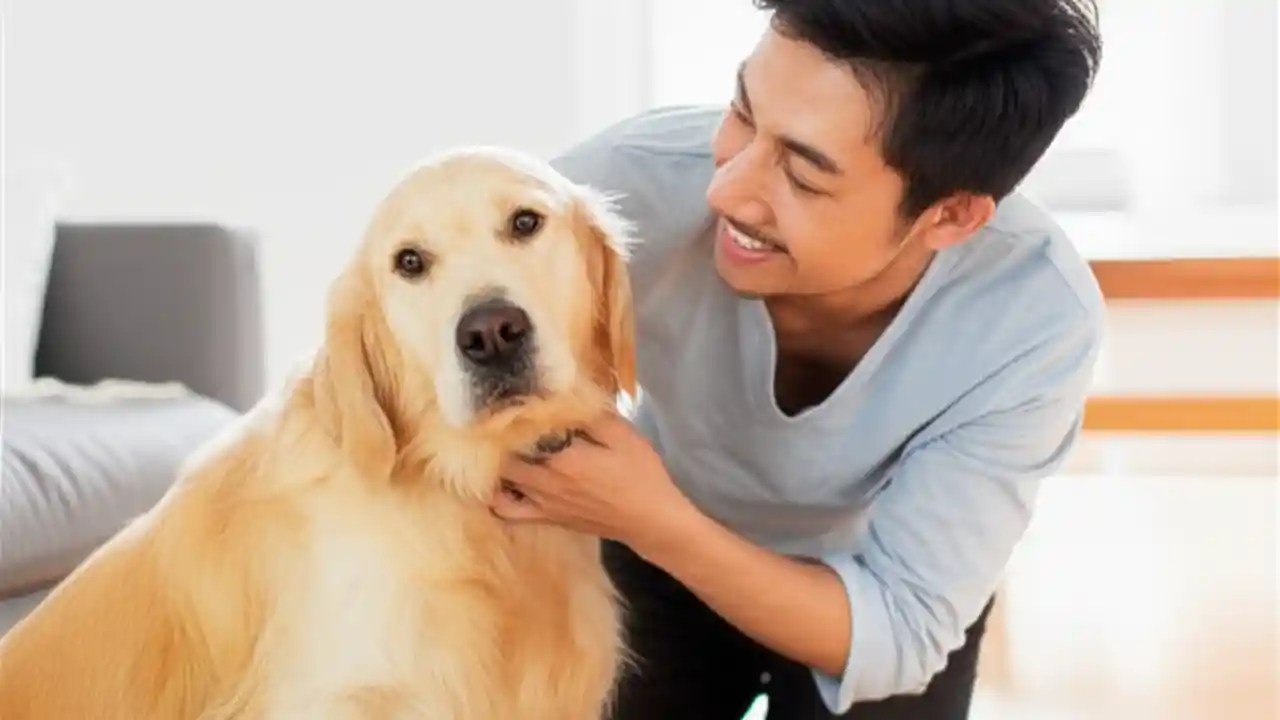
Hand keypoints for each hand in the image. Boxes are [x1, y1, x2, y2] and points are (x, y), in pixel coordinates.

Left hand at [489, 412, 702, 554]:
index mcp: (563, 459)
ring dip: (496, 468)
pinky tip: (505, 484)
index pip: (522, 434)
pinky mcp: (548, 519)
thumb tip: (565, 397)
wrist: (650, 520)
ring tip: (501, 453)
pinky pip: (509, 512)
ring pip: (500, 485)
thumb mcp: (623, 435)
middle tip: (502, 425)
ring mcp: (543, 504)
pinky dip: (499, 499)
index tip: (509, 403)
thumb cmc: (640, 475)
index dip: (510, 418)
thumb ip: (592, 416)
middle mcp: (545, 482)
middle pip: (503, 460)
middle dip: (497, 442)